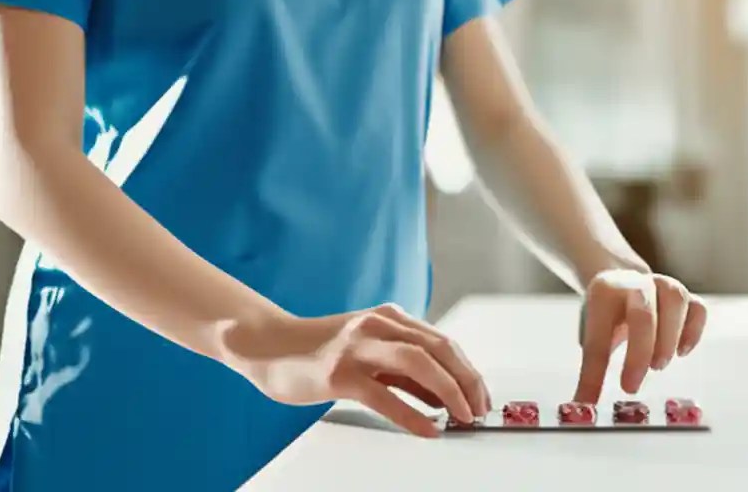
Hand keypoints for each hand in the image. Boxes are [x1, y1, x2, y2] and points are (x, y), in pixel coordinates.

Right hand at [220, 304, 490, 437]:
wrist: (267, 345)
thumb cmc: (319, 352)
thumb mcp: (369, 352)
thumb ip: (403, 371)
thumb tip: (444, 396)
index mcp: (390, 318)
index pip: (443, 342)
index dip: (468, 371)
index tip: (481, 397)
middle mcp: (378, 325)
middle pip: (439, 349)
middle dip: (467, 381)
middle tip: (480, 409)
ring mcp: (358, 347)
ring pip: (418, 363)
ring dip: (449, 392)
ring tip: (463, 417)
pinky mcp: (339, 373)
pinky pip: (385, 395)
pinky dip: (413, 414)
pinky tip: (429, 429)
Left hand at [573, 269, 706, 403]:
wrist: (624, 280)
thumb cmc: (608, 315)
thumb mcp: (592, 334)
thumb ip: (591, 369)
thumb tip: (582, 409)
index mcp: (603, 292)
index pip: (599, 336)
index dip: (597, 371)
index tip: (595, 398)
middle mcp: (636, 283)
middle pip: (643, 313)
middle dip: (640, 353)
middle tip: (630, 387)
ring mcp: (664, 285)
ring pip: (675, 303)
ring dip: (669, 338)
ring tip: (657, 366)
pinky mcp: (687, 296)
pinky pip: (698, 309)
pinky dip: (694, 331)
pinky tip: (682, 351)